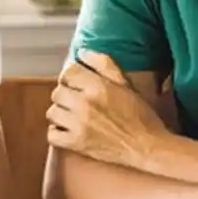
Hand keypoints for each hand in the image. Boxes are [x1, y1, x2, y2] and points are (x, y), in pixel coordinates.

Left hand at [46, 50, 166, 167]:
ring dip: (61, 113)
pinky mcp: (76, 144)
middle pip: (57, 92)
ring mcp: (78, 125)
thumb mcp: (126, 83)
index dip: (71, 76)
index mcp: (97, 86)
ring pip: (52, 112)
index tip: (77, 83)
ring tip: (74, 116)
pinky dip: (57, 132)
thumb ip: (103, 64)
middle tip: (78, 101)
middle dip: (66, 94)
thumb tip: (81, 52)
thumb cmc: (139, 114)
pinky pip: (51, 134)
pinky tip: (69, 130)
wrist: (146, 146)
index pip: (68, 72)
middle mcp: (84, 104)